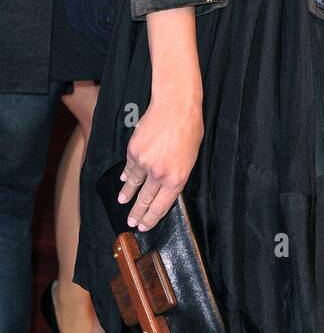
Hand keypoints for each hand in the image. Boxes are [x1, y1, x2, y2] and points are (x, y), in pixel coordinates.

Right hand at [117, 90, 204, 231]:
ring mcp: (144, 163)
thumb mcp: (191, 157)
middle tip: (131, 221)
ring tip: (122, 201)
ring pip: (133, 184)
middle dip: (137, 213)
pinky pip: (129, 168)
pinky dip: (125, 175)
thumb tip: (166, 186)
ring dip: (127, 194)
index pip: (161, 206)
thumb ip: (177, 174)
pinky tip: (123, 179)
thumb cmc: (190, 129)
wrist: (176, 106)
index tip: (144, 226)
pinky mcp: (133, 151)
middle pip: (145, 199)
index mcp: (177, 178)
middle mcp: (159, 174)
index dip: (151, 218)